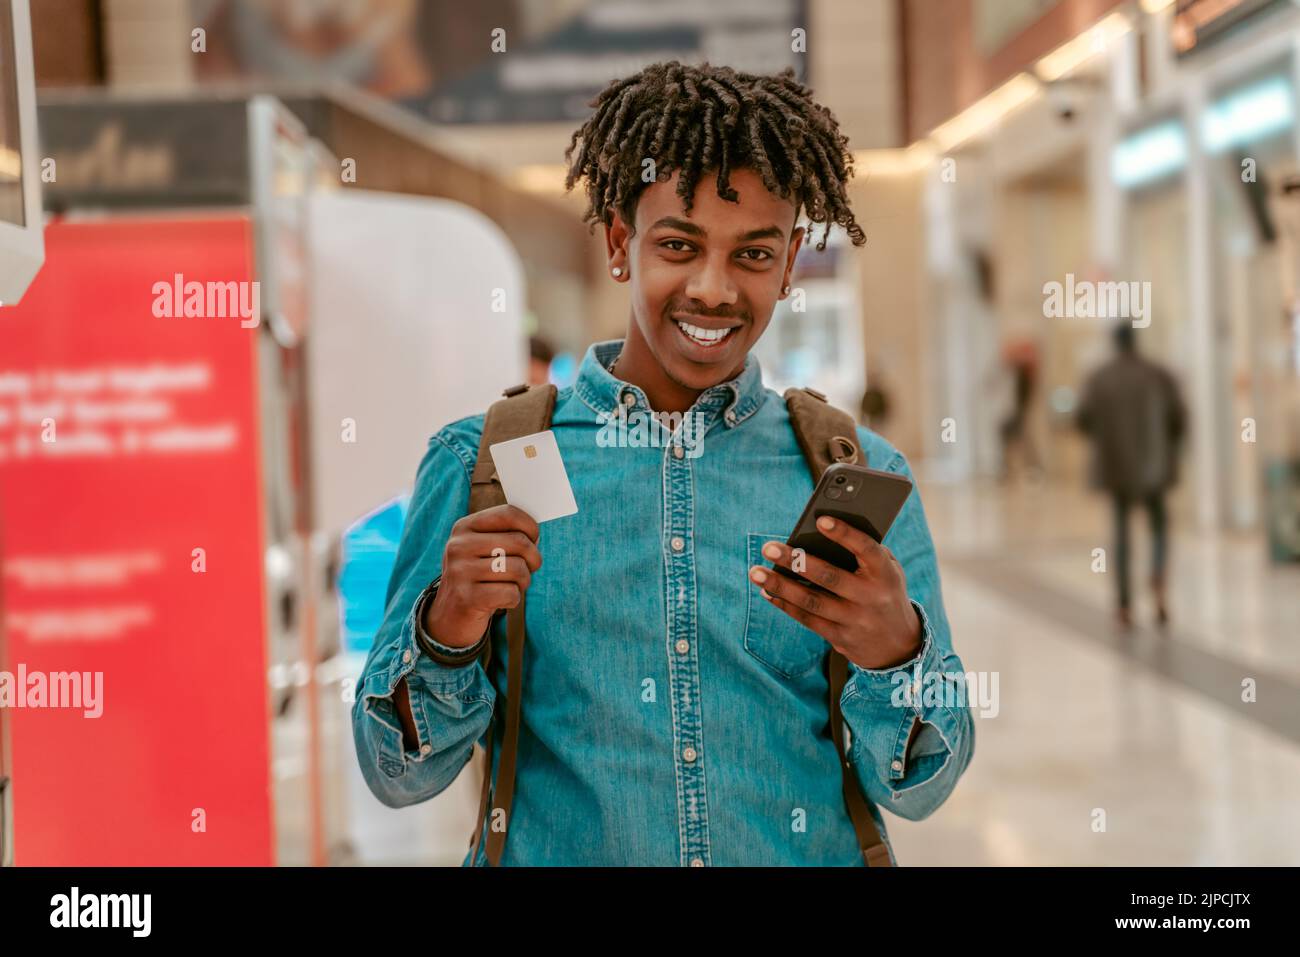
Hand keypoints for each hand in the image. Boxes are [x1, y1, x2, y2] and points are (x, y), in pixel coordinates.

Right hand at [426, 504, 541, 647]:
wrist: (449, 617)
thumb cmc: (478, 578)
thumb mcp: (483, 550)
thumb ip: (506, 536)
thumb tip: (535, 533)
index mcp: (464, 528)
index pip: (508, 514)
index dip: (530, 526)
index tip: (534, 539)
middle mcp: (458, 546)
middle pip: (519, 541)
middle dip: (533, 558)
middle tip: (528, 569)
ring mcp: (460, 572)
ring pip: (517, 568)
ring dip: (524, 581)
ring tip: (513, 586)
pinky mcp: (467, 597)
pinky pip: (510, 593)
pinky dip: (514, 599)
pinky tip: (501, 600)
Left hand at [748, 515, 921, 670]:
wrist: (899, 645)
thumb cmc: (884, 591)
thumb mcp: (887, 570)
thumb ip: (862, 551)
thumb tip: (819, 532)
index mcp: (885, 573)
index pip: (866, 549)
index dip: (844, 534)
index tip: (819, 519)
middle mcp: (870, 597)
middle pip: (829, 577)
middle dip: (796, 561)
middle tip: (768, 547)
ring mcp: (854, 620)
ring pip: (811, 602)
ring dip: (780, 586)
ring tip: (755, 571)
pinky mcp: (840, 637)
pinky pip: (807, 619)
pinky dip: (784, 604)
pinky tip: (767, 591)